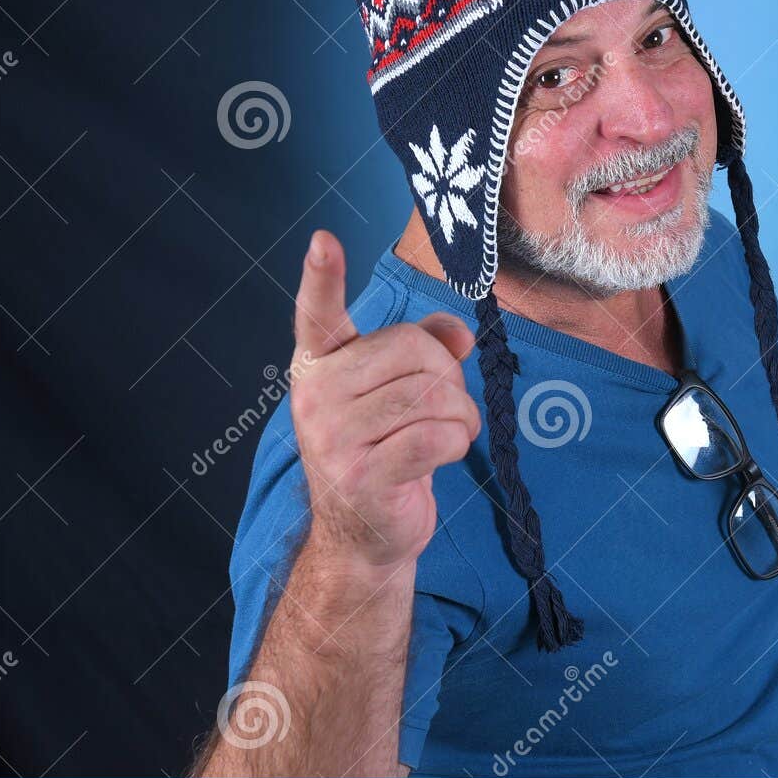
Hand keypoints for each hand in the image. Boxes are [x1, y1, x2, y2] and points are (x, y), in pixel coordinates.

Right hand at [288, 229, 480, 571]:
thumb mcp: (399, 393)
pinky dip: (458, 440)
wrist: (364, 536)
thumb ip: (425, 349)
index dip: (321, 276)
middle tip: (444, 406)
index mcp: (320, 366)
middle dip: (448, 375)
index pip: (316, 314)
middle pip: (413, 350)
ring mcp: (334, 438)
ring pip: (432, 393)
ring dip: (461, 413)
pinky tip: (447, 452)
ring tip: (450, 431)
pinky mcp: (362, 476)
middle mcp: (317, 396)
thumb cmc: (386, 450)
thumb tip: (458, 333)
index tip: (323, 240)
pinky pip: (436, 436)